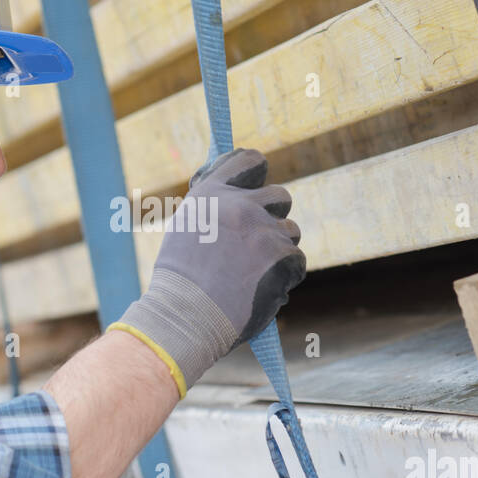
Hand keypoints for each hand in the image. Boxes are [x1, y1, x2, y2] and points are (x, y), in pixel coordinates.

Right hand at [111, 148, 305, 394]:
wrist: (185, 317)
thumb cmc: (180, 283)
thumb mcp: (186, 230)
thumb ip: (214, 210)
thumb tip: (237, 199)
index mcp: (211, 193)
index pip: (249, 160)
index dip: (256, 174)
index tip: (252, 186)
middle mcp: (239, 204)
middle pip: (280, 196)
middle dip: (274, 217)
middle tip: (257, 243)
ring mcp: (263, 229)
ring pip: (290, 231)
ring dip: (279, 250)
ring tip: (253, 274)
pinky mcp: (282, 256)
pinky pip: (297, 261)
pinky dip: (285, 277)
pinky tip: (261, 290)